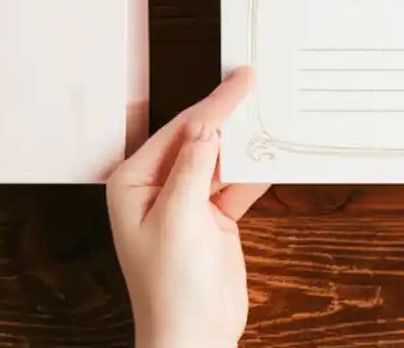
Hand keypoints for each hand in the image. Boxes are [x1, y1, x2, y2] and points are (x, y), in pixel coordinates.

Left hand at [106, 68, 268, 347]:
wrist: (194, 337)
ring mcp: (187, 202)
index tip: (239, 82)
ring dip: (244, 142)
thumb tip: (206, 127)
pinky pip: (237, 184)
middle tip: (256, 86)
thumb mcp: (177, 219)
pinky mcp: (213, 217)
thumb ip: (192, 168)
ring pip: (221, 159)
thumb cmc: (169, 290)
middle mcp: (157, 188)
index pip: (178, 131)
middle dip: (228, 116)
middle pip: (199, 139)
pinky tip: (271, 155)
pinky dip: (255, 170)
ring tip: (268, 116)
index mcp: (133, 183)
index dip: (212, 105)